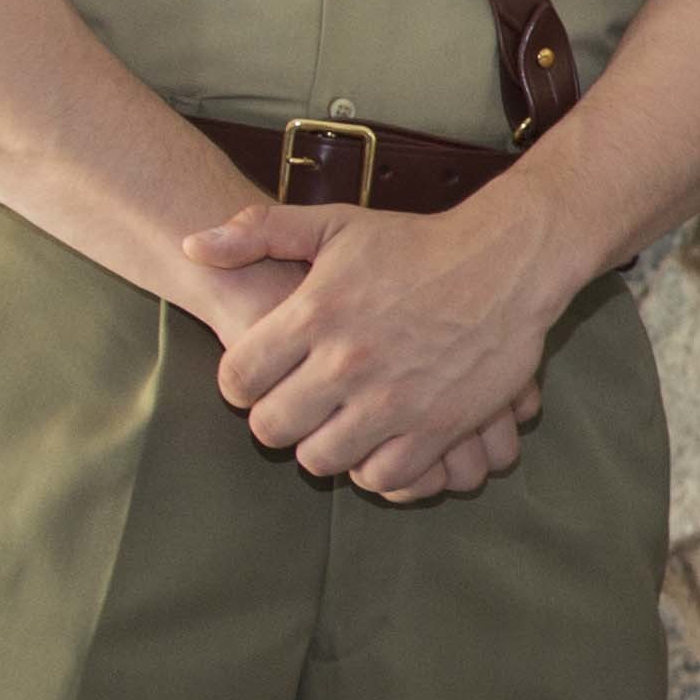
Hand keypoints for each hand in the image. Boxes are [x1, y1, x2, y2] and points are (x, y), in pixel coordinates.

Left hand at [189, 186, 584, 489]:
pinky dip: (373, 467)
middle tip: (297, 406)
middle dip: (276, 420)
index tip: (259, 379)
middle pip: (273, 427)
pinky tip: (378, 443)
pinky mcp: (437, 426)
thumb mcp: (337, 223)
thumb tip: (192, 246)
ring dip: (322, 447)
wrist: (508, 263)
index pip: (239, 377)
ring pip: (322, 459)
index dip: (240, 384)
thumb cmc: (419, 244)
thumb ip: (260, 231)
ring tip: (336, 426)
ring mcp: (394, 399)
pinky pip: (383, 475)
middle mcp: (349, 360)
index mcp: (316, 312)